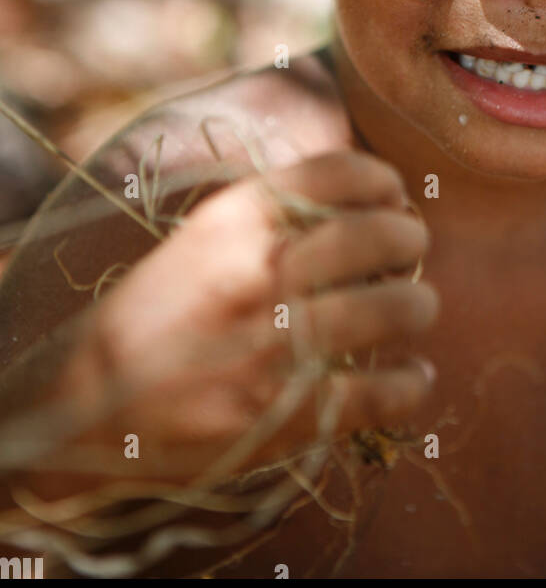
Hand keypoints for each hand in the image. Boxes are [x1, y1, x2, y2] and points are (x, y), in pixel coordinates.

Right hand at [58, 150, 437, 486]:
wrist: (84, 409)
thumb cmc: (149, 320)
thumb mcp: (198, 243)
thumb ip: (268, 220)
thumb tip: (359, 205)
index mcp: (234, 221)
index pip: (337, 173)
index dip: (382, 181)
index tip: (393, 197)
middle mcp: (259, 272)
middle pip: (379, 235)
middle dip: (411, 241)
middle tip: (413, 254)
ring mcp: (274, 344)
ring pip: (393, 309)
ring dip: (419, 306)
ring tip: (417, 310)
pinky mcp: (283, 414)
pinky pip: (379, 393)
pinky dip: (409, 384)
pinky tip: (412, 378)